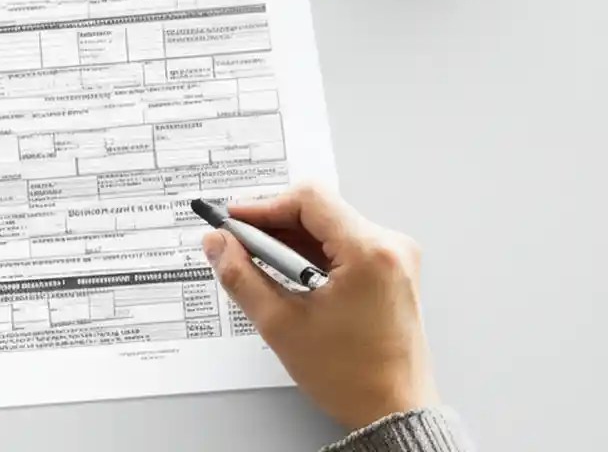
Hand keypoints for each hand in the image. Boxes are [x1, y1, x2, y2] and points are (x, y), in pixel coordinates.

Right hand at [203, 184, 438, 430]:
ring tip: (259, 264)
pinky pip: (344, 245)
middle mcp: (390, 246)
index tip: (233, 220)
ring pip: (329, 227)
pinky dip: (311, 253)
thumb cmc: (351, 377)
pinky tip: (288, 274)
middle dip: (273, 224)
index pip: (309, 200)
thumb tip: (217, 243)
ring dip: (290, 240)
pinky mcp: (391, 271)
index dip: (264, 206)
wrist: (393, 411)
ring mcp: (394, 258)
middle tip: (237, 243)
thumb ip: (240, 276)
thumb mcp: (281, 324)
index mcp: (370, 252)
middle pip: (319, 210)